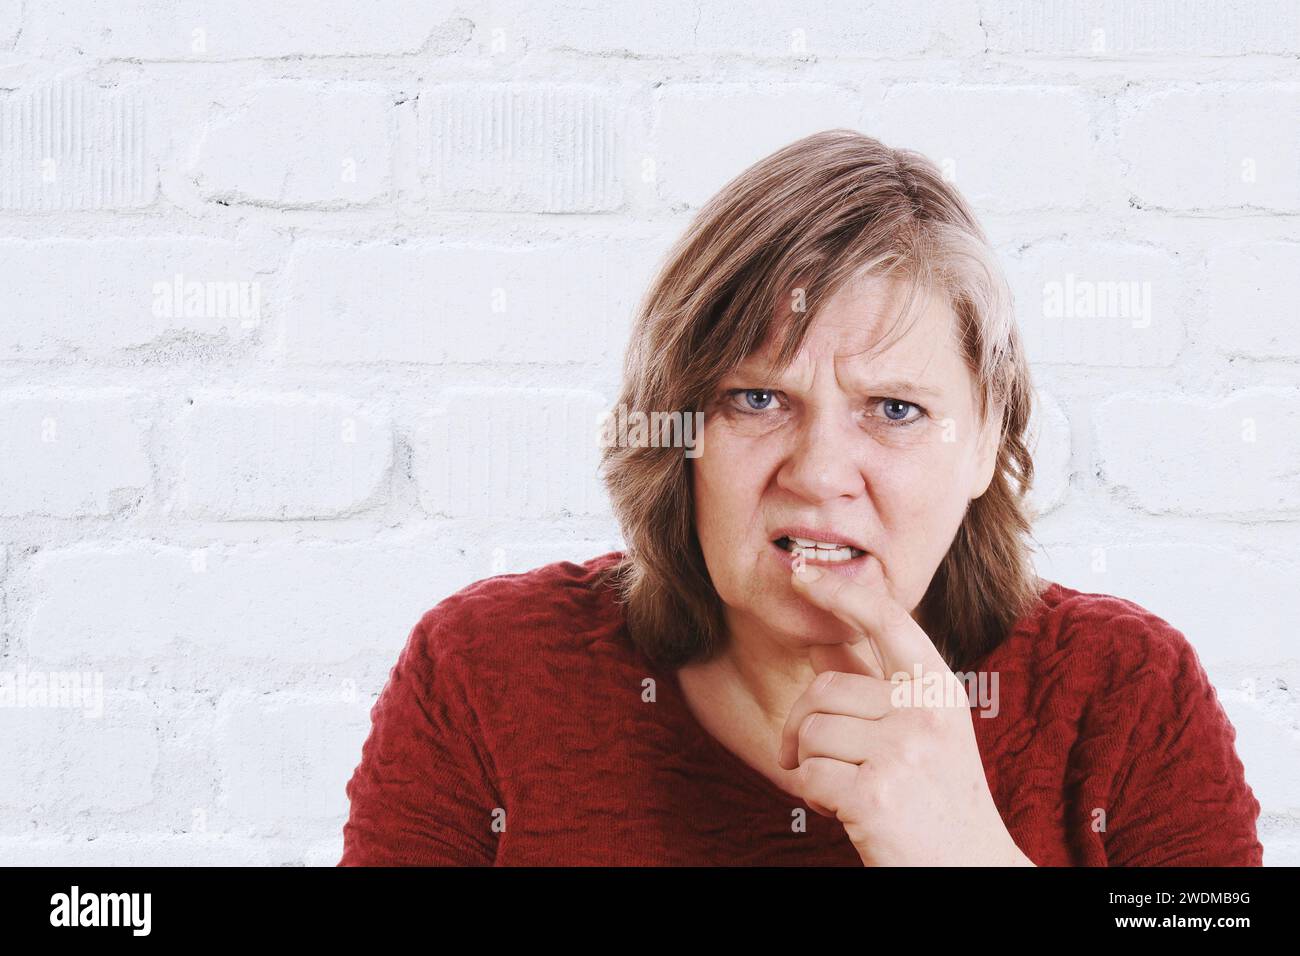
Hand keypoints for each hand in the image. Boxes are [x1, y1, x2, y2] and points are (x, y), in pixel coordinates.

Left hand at [778, 557, 1032, 865]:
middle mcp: (925, 713)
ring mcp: (902, 753)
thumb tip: (821, 638)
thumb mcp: (921, 732)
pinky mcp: (874, 795)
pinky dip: (812, 796)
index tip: (802, 572)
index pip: (887, 620)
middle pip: (823, 687)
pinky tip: (845, 811)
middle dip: (803, 724)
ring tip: (842, 788)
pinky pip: (808, 774)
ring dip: (809, 765)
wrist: (972, 871)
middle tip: (815, 760)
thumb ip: (874, 686)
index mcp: (938, 691)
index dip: (840, 591)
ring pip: (811, 731)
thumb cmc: (937, 801)